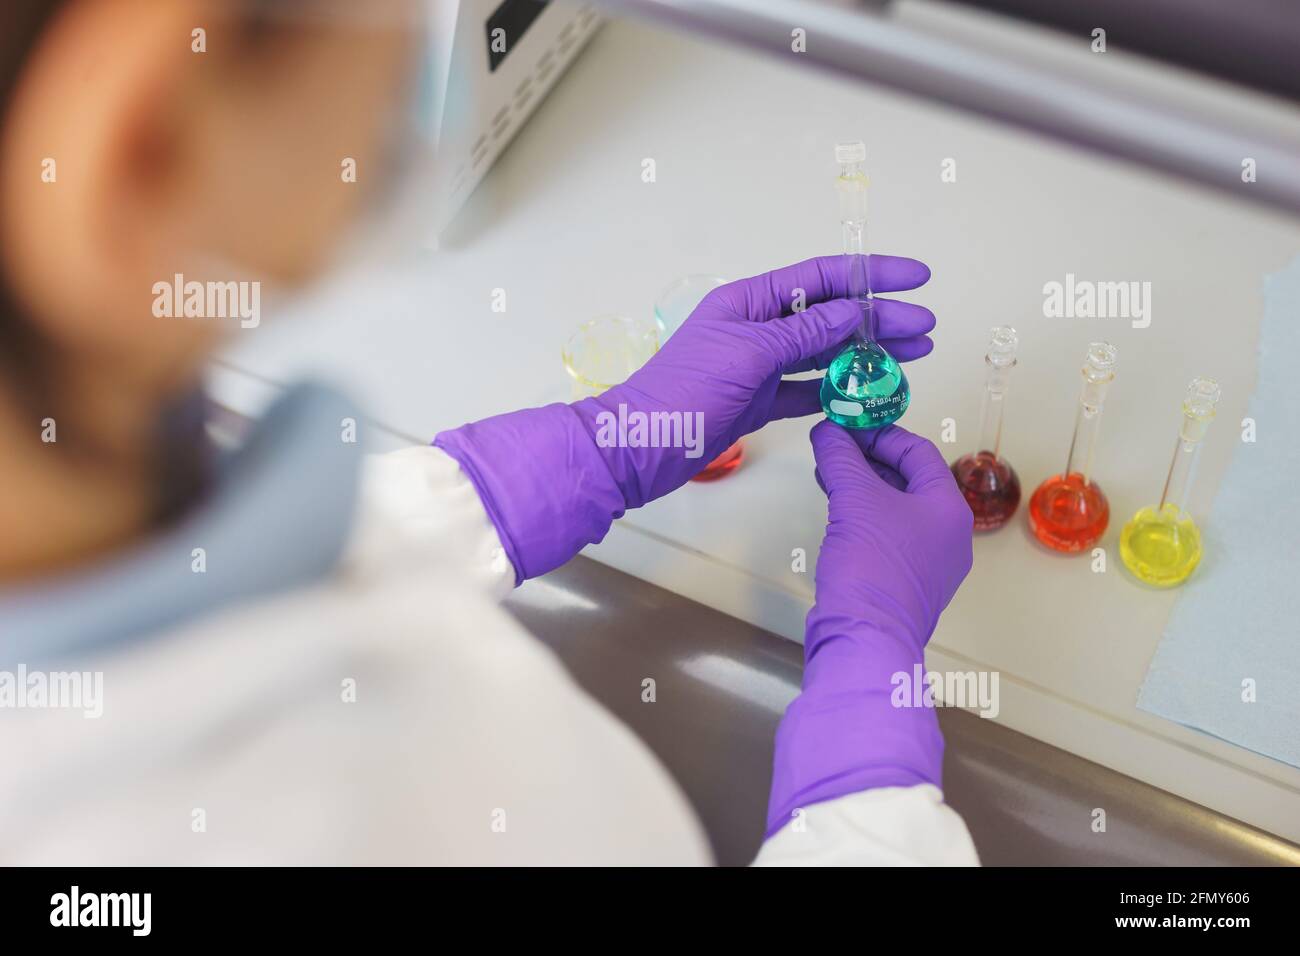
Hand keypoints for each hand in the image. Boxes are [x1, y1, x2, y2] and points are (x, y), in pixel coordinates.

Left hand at [435, 255, 934, 583]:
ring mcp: (759, 367)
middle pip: (832, 314)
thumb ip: (804, 333)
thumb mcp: (749, 355)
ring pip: (826, 353)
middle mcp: (757, 328)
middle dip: (881, 318)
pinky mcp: (759, 402)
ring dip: (869, 353)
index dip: (872, 273)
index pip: (823, 276)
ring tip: (915, 355)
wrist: (642, 448)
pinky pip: (809, 390)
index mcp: (749, 302)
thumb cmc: (684, 394)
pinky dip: (840, 390)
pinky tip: (871, 390)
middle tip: (925, 328)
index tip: (916, 276)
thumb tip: (853, 311)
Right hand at [809, 421, 972, 649]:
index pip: (918, 452)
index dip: (880, 434)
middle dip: (868, 461)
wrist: (866, 636)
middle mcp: (948, 535)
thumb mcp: (854, 499)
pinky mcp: (906, 583)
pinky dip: (864, 518)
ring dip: (863, 488)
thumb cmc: (872, 567)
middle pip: (909, 480)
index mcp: (948, 508)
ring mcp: (929, 563)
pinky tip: (838, 513)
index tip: (848, 427)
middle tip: (835, 448)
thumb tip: (828, 432)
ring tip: (829, 476)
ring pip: (897, 510)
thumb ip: (841, 458)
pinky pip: (889, 537)